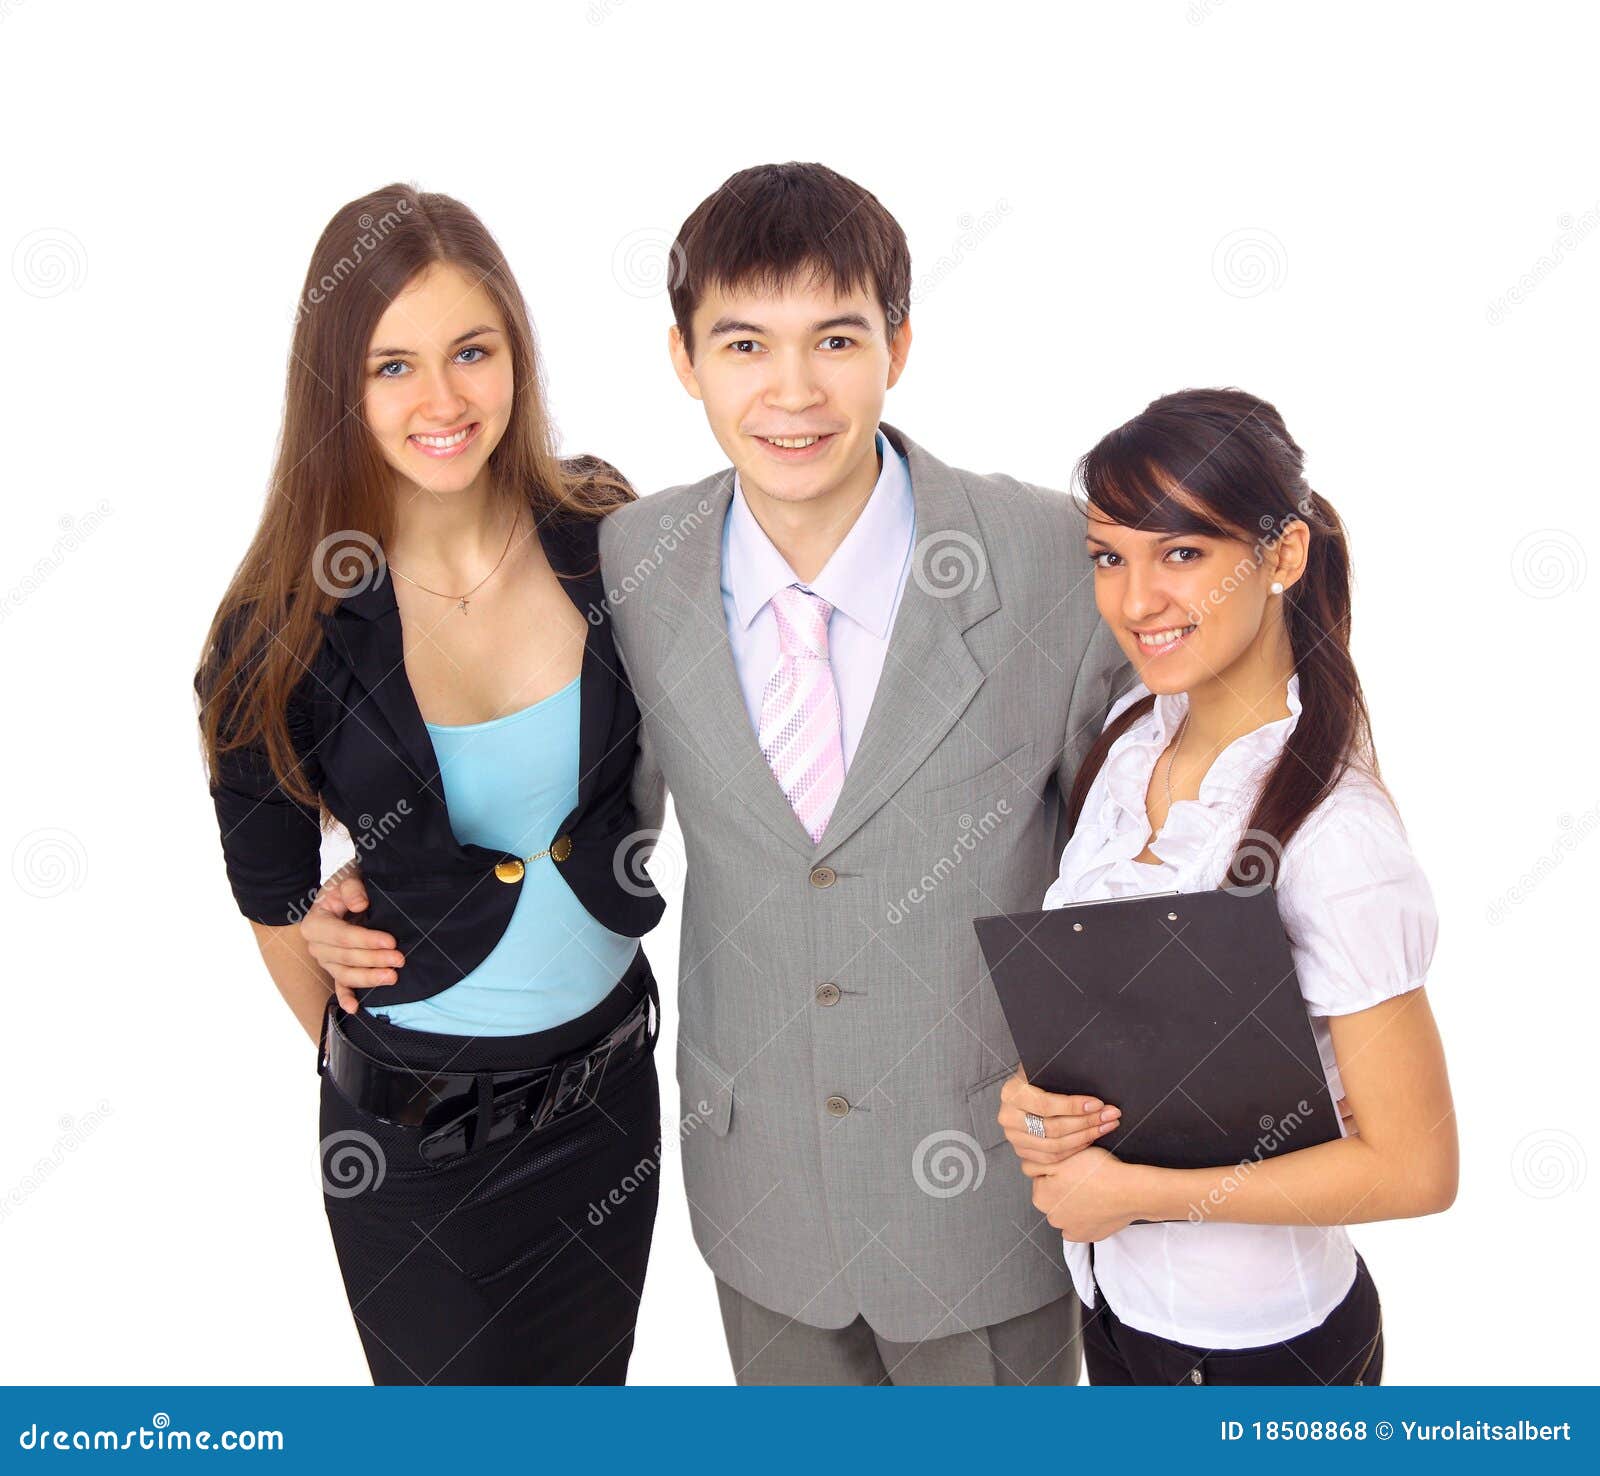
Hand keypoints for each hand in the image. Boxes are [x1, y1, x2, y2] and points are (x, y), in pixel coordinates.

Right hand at [300, 865, 401, 1014]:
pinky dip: (346, 998)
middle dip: (373, 960)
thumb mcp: (348, 877)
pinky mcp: (336, 968)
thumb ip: (352, 888)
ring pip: (345, 974)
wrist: (346, 894)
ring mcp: (326, 960)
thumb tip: (360, 904)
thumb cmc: (347, 886)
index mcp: (315, 922)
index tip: (390, 941)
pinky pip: (339, 986)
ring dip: (368, 978)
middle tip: (400, 959)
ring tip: (392, 977)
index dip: (366, 940)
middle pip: (345, 957)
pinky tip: (354, 1008)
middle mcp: (316, 945)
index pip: (342, 936)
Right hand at [998, 1065, 1120, 1164]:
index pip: (1046, 1104)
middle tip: (1110, 1115)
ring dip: (1086, 1136)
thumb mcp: (1043, 1070)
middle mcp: (1008, 1117)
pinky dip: (1074, 1149)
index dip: (1074, 1106)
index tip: (1098, 1103)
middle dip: (1086, 1122)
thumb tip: (1084, 1069)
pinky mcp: (1022, 1151)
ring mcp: (1014, 1137)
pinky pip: (1052, 1157)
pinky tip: (1090, 1137)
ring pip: (1055, 1146)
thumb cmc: (1038, 1079)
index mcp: (1012, 1093)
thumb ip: (1057, 1073)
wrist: (1022, 1093)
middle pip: (1052, 1128)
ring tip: (1106, 1126)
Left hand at [1025, 1146, 1144, 1241]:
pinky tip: (1095, 1206)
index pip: (1040, 1176)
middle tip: (1082, 1176)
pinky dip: (1084, 1217)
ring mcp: (1069, 1229)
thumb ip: (1038, 1163)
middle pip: (1052, 1195)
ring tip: (1091, 1191)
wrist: (1129, 1191)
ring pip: (1066, 1210)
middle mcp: (1051, 1217)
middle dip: (1062, 1187)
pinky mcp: (1086, 1236)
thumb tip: (1026, 1167)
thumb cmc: (1097, 1170)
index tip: (1071, 1166)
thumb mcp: (1061, 1157)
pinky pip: (1079, 1224)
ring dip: (1073, 1202)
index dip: (1056, 1167)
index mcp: (1041, 1196)